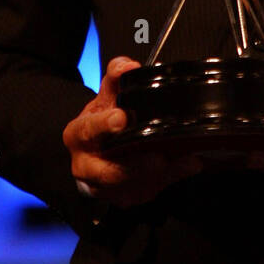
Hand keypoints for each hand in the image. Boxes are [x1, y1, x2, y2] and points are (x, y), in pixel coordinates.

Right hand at [62, 56, 200, 208]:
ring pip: (131, 187)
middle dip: (135, 166)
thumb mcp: (106, 96)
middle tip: (158, 158)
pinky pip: (148, 192)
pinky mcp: (123, 198)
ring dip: (157, 176)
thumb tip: (129, 65)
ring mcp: (104, 188)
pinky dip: (169, 179)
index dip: (103, 125)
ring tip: (180, 161)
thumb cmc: (101, 122)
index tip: (121, 117)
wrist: (93, 152)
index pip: (88, 130)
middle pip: (108, 172)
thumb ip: (116, 77)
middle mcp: (86, 166)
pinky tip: (185, 166)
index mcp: (79, 136)